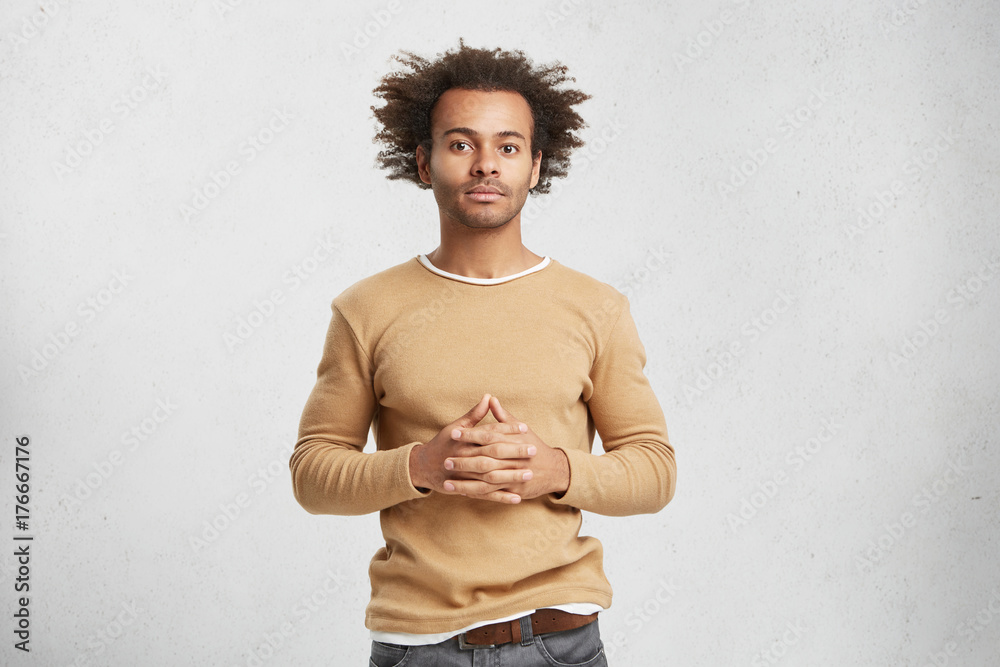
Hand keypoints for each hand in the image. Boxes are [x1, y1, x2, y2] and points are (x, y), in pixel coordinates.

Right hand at [408, 394, 534, 503]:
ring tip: (529, 474)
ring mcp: (465, 474)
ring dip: (511, 476)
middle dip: (514, 452)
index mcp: (465, 439)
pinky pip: (485, 494)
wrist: (422, 467)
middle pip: (493, 453)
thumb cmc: (442, 444)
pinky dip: (501, 497)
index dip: (507, 430)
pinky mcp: (465, 489)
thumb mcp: (456, 427)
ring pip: (491, 475)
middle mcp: (465, 456)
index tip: (525, 428)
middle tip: (533, 449)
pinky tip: (517, 498)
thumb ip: (474, 414)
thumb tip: (488, 396)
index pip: (489, 432)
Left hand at [448, 396, 569, 501]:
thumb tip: (490, 398)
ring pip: (487, 480)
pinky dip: (478, 494)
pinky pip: (494, 493)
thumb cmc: (534, 446)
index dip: (471, 434)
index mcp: (514, 440)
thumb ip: (503, 417)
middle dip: (465, 460)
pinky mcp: (516, 491)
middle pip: (487, 459)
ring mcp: (516, 476)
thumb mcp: (521, 430)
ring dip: (467, 482)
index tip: (454, 433)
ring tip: (448, 482)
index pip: (490, 435)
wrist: (555, 470)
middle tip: (446, 460)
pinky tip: (463, 493)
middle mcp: (515, 458)